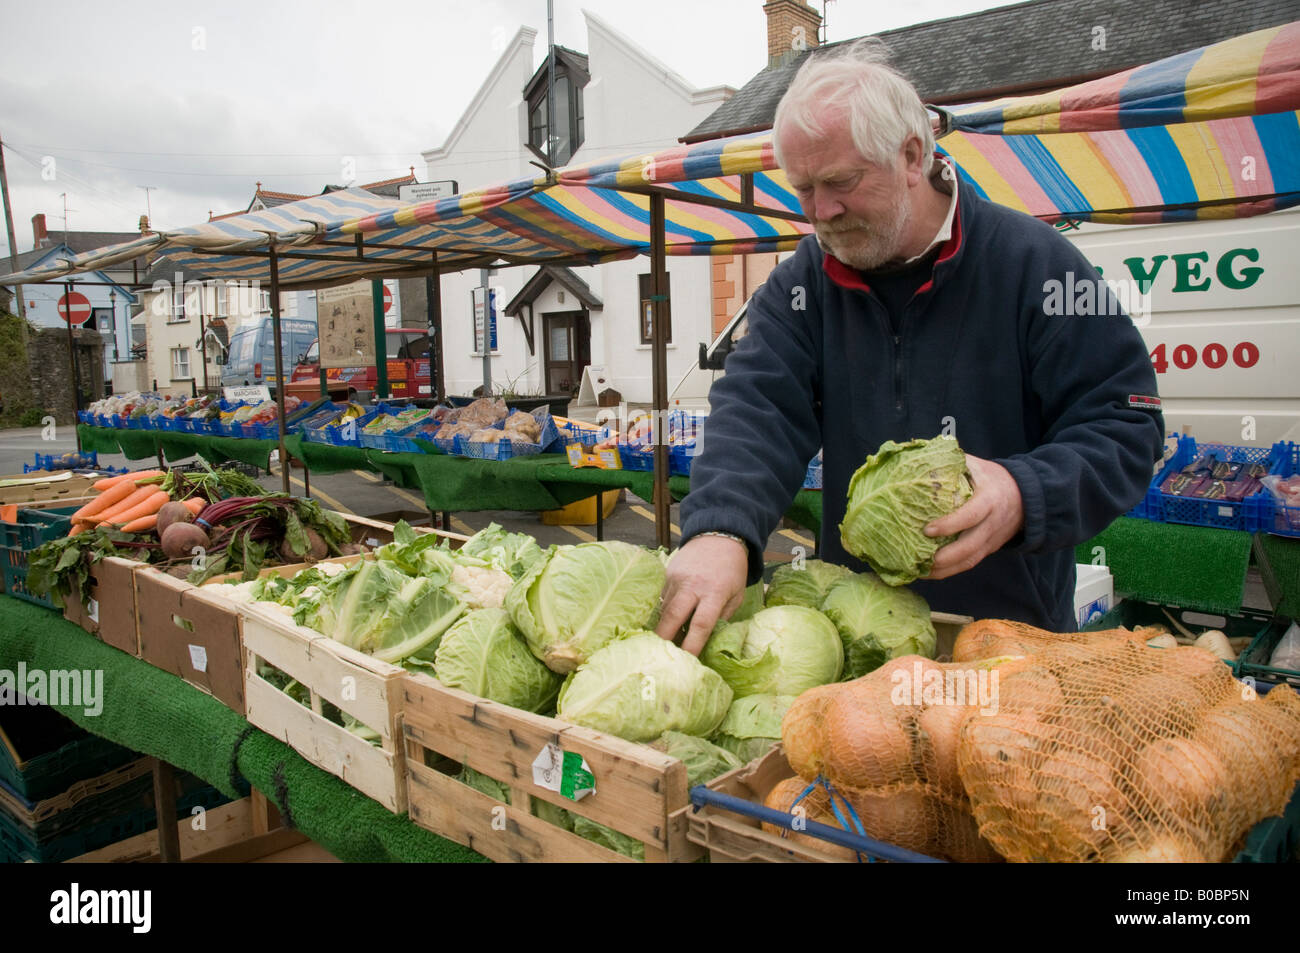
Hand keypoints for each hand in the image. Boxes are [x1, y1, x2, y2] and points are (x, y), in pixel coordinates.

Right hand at [655, 535, 748, 655]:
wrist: (718, 536)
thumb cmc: (732, 570)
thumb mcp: (737, 594)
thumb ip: (723, 616)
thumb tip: (709, 641)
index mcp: (714, 592)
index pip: (701, 624)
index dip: (693, 645)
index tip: (688, 662)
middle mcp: (692, 586)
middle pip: (672, 616)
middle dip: (664, 638)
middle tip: (658, 657)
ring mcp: (676, 579)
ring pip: (664, 609)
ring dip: (663, 627)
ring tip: (663, 644)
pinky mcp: (666, 574)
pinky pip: (661, 598)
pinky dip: (663, 612)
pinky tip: (664, 623)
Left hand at [923, 454, 1023, 579]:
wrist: (1027, 496)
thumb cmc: (993, 477)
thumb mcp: (977, 465)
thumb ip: (953, 461)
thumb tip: (919, 455)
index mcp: (990, 499)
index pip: (971, 515)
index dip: (950, 525)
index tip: (927, 529)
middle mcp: (993, 523)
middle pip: (971, 547)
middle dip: (945, 557)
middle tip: (919, 559)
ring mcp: (992, 539)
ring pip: (970, 561)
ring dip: (944, 570)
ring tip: (918, 572)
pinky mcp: (989, 549)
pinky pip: (969, 563)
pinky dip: (949, 572)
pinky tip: (928, 573)